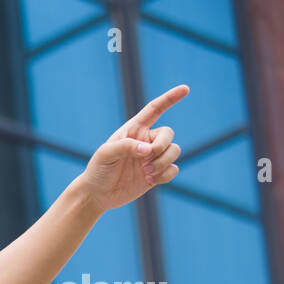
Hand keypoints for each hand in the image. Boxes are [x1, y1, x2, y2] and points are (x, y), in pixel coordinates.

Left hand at [75, 84, 187, 212]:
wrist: (97, 194)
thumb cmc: (98, 170)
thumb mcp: (105, 154)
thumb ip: (125, 147)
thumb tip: (148, 149)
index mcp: (134, 130)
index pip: (154, 110)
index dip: (169, 99)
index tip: (185, 88)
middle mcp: (146, 141)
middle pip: (168, 133)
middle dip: (162, 145)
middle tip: (147, 157)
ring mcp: (152, 158)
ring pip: (174, 151)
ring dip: (163, 162)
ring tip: (146, 173)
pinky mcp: (157, 174)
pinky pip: (173, 169)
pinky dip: (165, 175)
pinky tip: (150, 180)